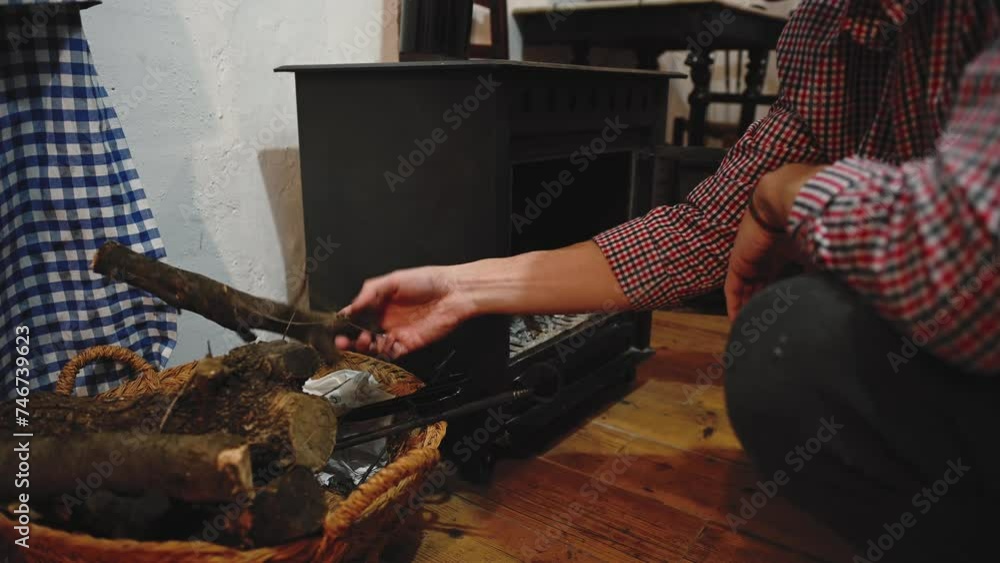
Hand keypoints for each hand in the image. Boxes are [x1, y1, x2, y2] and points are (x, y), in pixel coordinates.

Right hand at [334, 266, 476, 358]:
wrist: (454, 293)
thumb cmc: (427, 280)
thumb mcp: (393, 280)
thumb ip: (371, 292)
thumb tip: (352, 305)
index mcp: (380, 303)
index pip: (357, 315)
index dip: (345, 321)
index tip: (336, 326)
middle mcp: (386, 319)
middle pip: (361, 334)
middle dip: (350, 339)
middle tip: (342, 341)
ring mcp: (397, 332)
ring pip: (374, 346)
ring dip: (364, 346)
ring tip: (362, 340)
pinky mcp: (409, 343)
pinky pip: (392, 353)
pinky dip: (383, 353)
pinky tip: (379, 346)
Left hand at [725, 163, 826, 319]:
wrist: (791, 198)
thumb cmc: (813, 218)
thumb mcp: (821, 249)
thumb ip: (825, 268)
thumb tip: (845, 290)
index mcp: (787, 248)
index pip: (781, 276)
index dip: (782, 295)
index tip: (788, 314)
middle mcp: (767, 253)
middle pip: (762, 283)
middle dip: (764, 304)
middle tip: (768, 327)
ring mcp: (751, 256)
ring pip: (746, 288)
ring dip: (749, 307)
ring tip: (753, 330)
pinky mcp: (738, 261)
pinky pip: (733, 287)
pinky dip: (735, 304)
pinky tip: (738, 320)